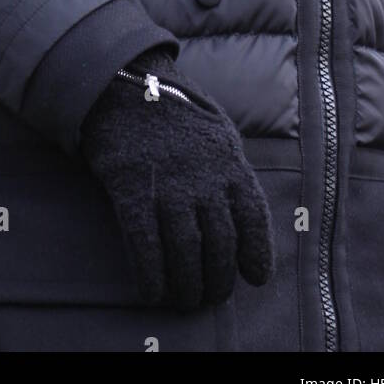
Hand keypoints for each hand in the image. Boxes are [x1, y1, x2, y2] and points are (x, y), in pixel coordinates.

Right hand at [79, 49, 274, 310]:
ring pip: (185, 251)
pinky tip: (152, 292)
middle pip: (220, 244)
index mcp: (229, 162)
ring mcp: (168, 185)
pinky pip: (145, 243)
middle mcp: (204, 178)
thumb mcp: (217, 131)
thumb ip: (231, 170)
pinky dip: (151, 274)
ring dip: (187, 285)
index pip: (253, 218)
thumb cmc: (174, 110)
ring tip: (185, 299)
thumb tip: (242, 212)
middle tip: (209, 295)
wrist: (125, 83)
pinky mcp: (132, 189)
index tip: (256, 277)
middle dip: (218, 280)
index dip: (258, 253)